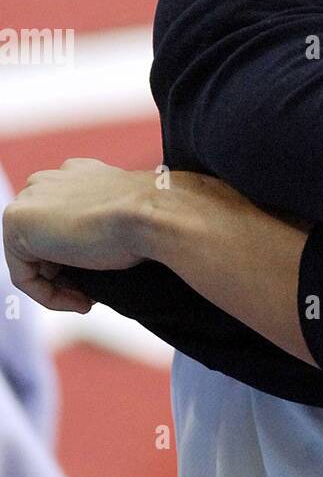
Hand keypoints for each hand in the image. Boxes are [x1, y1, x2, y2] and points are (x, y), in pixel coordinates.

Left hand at [2, 158, 150, 311]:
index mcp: (78, 174)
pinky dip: (48, 296)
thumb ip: (106, 228)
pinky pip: (23, 275)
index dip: (80, 260)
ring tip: (87, 302)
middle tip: (92, 297)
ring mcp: (29, 197)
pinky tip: (79, 302)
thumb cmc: (151, 220)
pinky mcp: (16, 221)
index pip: (64, 223)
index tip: (101, 280)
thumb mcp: (129, 223)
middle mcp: (50, 180)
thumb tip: (102, 253)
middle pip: (44, 242)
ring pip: (33, 260)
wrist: (152, 214)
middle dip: (65, 274)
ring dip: (58, 288)